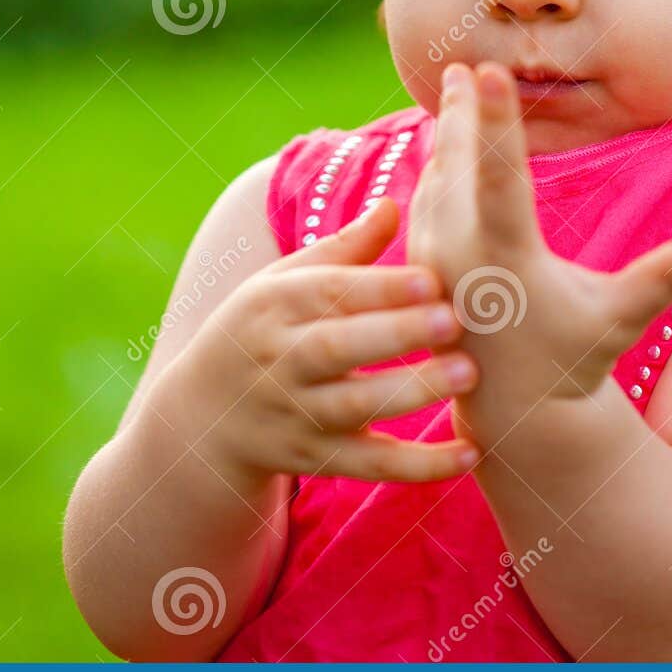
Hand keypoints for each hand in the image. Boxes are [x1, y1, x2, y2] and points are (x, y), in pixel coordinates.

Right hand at [142, 197, 481, 485]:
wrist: (201, 419)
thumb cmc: (265, 330)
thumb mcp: (284, 282)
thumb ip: (344, 250)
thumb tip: (393, 204)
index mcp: (275, 305)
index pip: (329, 293)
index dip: (380, 287)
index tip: (431, 279)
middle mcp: (281, 360)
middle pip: (337, 347)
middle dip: (396, 333)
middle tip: (455, 320)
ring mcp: (297, 414)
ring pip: (355, 407)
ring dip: (413, 392)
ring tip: (468, 374)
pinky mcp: (317, 460)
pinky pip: (370, 466)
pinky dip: (420, 467)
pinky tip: (470, 454)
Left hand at [405, 61, 671, 436]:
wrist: (513, 409)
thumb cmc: (575, 357)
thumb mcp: (624, 316)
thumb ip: (668, 274)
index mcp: (507, 262)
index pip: (500, 179)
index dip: (496, 121)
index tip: (488, 71)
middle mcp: (458, 256)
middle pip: (459, 163)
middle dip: (467, 110)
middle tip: (469, 61)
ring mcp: (432, 259)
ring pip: (437, 175)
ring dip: (450, 128)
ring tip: (458, 81)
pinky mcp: (423, 262)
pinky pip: (427, 196)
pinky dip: (439, 159)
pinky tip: (447, 131)